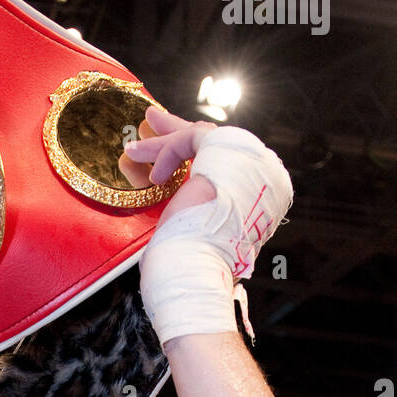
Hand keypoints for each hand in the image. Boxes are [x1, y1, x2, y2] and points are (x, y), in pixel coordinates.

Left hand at [125, 110, 292, 346]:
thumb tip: (181, 192)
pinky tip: (151, 174)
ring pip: (202, 139)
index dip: (193, 152)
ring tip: (134, 146)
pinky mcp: (229, 157)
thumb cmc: (188, 267)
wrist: (192, 275)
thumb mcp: (198, 229)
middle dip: (178, 132)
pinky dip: (167, 150)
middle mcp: (262, 179)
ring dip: (163, 141)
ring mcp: (250, 166)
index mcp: (259, 199)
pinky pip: (193, 138)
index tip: (168, 149)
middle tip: (151, 121)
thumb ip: (199, 204)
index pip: (224, 162)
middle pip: (215, 145)